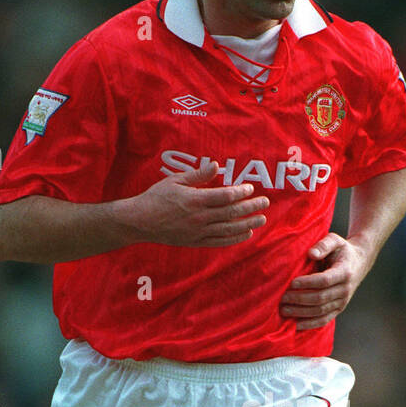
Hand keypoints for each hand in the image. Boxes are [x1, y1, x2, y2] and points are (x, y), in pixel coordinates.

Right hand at [118, 159, 268, 246]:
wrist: (140, 222)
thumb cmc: (156, 197)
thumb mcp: (175, 180)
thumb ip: (197, 175)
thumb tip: (216, 165)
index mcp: (194, 200)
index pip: (224, 196)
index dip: (240, 192)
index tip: (250, 187)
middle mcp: (199, 217)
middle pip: (231, 212)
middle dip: (250, 207)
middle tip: (265, 202)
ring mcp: (199, 232)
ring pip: (229, 229)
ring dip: (248, 223)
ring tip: (262, 218)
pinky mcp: (196, 241)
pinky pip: (220, 241)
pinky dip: (235, 238)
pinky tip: (247, 233)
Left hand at [279, 232, 369, 328]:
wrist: (359, 262)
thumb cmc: (342, 250)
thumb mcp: (335, 240)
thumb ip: (324, 244)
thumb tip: (311, 253)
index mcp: (345, 272)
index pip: (324, 280)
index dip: (307, 283)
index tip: (292, 282)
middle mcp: (345, 289)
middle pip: (320, 298)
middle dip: (299, 299)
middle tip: (282, 298)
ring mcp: (343, 301)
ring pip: (320, 311)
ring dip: (301, 313)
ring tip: (284, 311)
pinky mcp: (339, 309)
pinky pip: (324, 320)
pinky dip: (310, 324)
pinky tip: (296, 324)